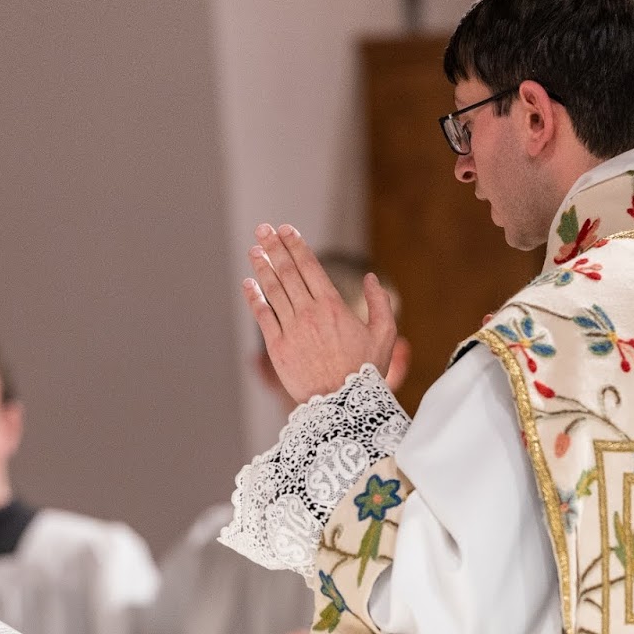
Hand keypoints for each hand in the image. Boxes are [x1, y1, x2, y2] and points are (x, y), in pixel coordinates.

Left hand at [243, 224, 397, 402]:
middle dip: (274, 247)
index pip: (309, 266)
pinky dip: (254, 298)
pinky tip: (248, 284)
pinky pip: (263, 317)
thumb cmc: (366, 371)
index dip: (295, 245)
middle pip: (287, 272)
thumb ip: (380, 303)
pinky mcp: (278, 348)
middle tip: (263, 229)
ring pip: (273, 291)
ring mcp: (291, 329)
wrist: (342, 405)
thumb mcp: (384, 335)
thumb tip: (370, 278)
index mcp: (333, 306)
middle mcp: (309, 313)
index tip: (285, 229)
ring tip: (254, 250)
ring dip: (262, 267)